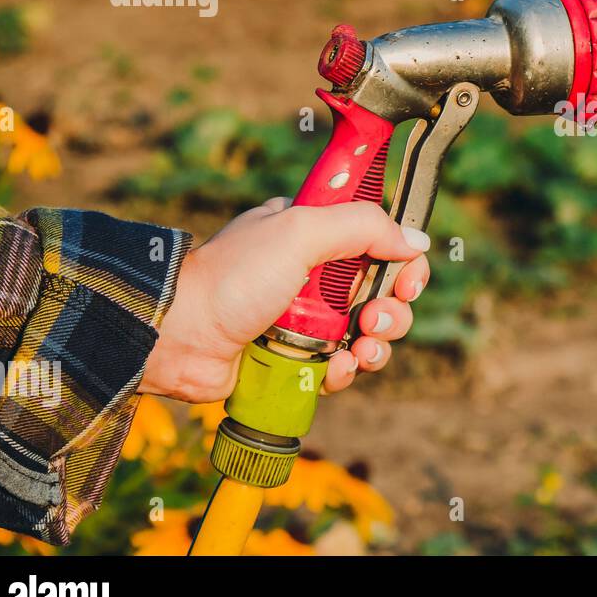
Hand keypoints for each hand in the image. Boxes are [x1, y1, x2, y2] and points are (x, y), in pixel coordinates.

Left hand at [141, 197, 429, 402]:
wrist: (179, 335)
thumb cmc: (234, 277)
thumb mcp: (299, 231)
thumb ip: (362, 226)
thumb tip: (417, 241)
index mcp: (315, 236)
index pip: (380, 244)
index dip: (403, 264)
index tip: (407, 281)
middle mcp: (315, 277)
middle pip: (383, 294)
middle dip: (392, 310)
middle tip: (375, 319)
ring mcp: (307, 321)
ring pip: (369, 335)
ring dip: (377, 345)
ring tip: (361, 348)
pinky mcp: (296, 360)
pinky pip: (341, 368)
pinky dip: (346, 371)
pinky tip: (334, 369)